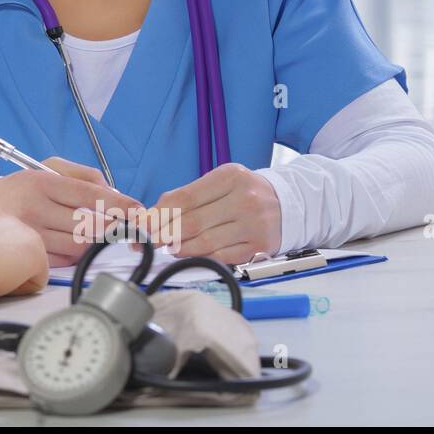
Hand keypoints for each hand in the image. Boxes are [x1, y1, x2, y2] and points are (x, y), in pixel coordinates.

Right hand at [0, 157, 144, 269]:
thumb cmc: (20, 192)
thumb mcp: (46, 168)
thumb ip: (83, 175)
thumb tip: (113, 191)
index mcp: (40, 183)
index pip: (89, 194)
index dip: (118, 203)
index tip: (137, 209)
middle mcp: (35, 208)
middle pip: (89, 224)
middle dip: (110, 226)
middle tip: (120, 225)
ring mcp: (33, 235)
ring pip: (81, 245)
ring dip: (93, 241)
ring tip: (88, 230)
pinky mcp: (32, 256)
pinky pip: (67, 259)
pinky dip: (76, 252)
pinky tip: (67, 241)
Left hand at [149, 162, 281, 264]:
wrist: (289, 203)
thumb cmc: (245, 193)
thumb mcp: (220, 182)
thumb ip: (188, 196)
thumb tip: (153, 215)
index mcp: (230, 177)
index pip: (184, 199)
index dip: (159, 214)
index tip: (143, 225)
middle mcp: (244, 199)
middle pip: (192, 222)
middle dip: (164, 234)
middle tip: (150, 240)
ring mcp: (254, 224)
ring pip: (205, 242)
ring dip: (180, 248)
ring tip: (169, 247)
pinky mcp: (260, 246)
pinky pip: (222, 256)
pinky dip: (201, 257)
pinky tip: (191, 254)